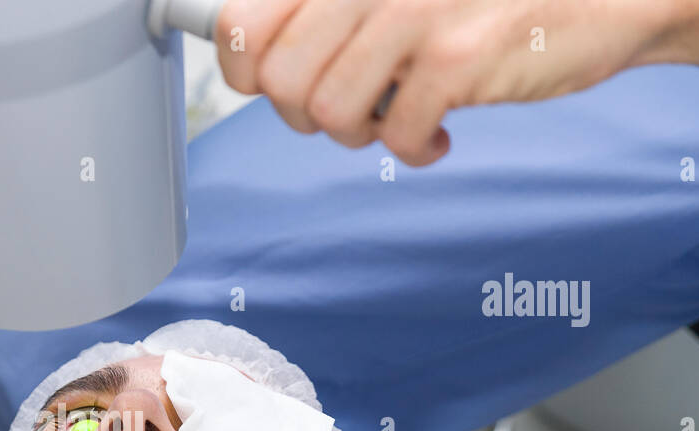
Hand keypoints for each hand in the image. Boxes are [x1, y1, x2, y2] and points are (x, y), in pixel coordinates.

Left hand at [213, 0, 681, 165]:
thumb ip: (331, 13)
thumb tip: (254, 65)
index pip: (240, 24)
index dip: (247, 72)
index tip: (278, 85)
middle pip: (277, 83)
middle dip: (306, 114)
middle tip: (351, 107)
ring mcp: (414, 13)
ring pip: (328, 113)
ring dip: (359, 133)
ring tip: (396, 114)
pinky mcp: (458, 57)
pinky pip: (395, 135)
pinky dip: (414, 148)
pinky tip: (439, 130)